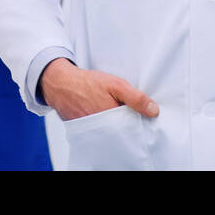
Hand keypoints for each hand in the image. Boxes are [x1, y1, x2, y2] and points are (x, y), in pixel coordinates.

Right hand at [41, 58, 158, 120]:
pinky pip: (98, 130)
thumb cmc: (88, 83)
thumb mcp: (116, 85)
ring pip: (110, 131)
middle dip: (126, 123)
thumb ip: (135, 98)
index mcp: (112, 120)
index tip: (140, 115)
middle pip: (121, 132)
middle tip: (123, 109)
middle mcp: (102, 129)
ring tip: (110, 109)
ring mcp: (92, 131)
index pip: (132, 127)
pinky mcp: (84, 130)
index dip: (137, 121)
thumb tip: (153, 111)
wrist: (61, 84)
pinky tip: (101, 112)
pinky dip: (102, 124)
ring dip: (114, 123)